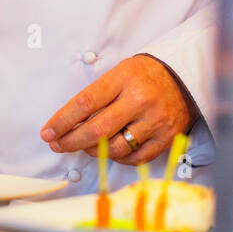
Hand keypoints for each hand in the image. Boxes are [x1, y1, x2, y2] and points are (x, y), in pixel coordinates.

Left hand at [41, 55, 192, 165]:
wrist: (185, 76)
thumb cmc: (145, 75)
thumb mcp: (119, 73)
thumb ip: (97, 96)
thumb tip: (68, 124)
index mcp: (124, 79)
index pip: (85, 103)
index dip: (62, 121)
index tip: (47, 132)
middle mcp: (140, 100)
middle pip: (97, 130)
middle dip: (70, 141)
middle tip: (57, 144)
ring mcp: (155, 121)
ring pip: (115, 148)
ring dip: (93, 151)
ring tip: (85, 145)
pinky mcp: (167, 137)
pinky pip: (135, 158)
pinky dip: (118, 158)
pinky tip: (111, 150)